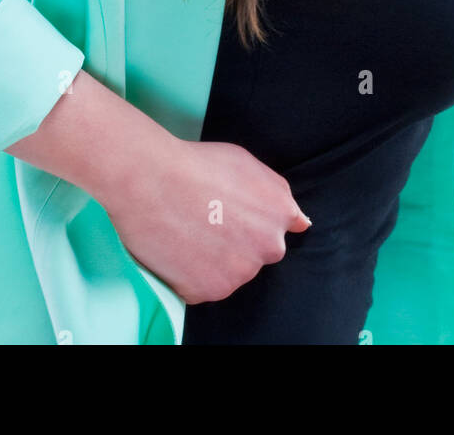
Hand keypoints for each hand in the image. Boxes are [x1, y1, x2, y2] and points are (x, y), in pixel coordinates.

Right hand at [103, 137, 311, 305]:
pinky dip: (190, 276)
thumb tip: (302, 223)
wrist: (151, 179)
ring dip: (213, 262)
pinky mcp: (210, 291)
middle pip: (255, 255)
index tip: (228, 215)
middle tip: (204, 221)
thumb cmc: (195, 164)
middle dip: (235, 244)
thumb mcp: (246, 163)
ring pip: (230, 274)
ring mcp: (240, 272)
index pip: (276, 231)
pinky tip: (176, 249)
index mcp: (280, 213)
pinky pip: (203, 288)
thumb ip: (277, 195)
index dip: (249, 223)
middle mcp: (268, 246)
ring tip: (186, 231)